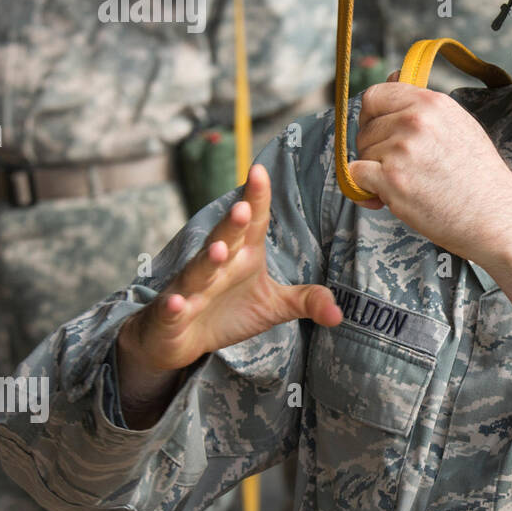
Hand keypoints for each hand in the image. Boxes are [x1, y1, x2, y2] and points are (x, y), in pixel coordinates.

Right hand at [118, 164, 341, 377]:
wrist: (180, 339)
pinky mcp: (172, 315)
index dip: (256, 197)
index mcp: (242, 255)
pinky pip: (172, 308)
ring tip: (218, 250)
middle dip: (233, 224)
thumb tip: (339, 314)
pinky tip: (177, 302)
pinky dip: (173, 305)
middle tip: (244, 207)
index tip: (259, 171)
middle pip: (225, 239)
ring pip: (198, 270)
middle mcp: (216, 265)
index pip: (253, 223)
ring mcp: (191, 289)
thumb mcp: (274, 305)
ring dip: (208, 261)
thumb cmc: (228, 312)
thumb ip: (306, 300)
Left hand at [348, 83, 511, 262]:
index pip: (375, 95)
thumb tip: (390, 77)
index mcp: (432, 102)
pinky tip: (392, 196)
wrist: (495, 216)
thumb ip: (423, 105)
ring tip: (410, 184)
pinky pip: (356, 176)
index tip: (380, 132)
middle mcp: (415, 120)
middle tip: (403, 168)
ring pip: (362, 153)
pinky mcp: (392, 179)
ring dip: (376, 171)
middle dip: (375, 149)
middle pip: (366, 128)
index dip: (371, 116)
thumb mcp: (459, 124)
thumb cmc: (479, 176)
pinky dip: (367, 189)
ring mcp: (402, 149)